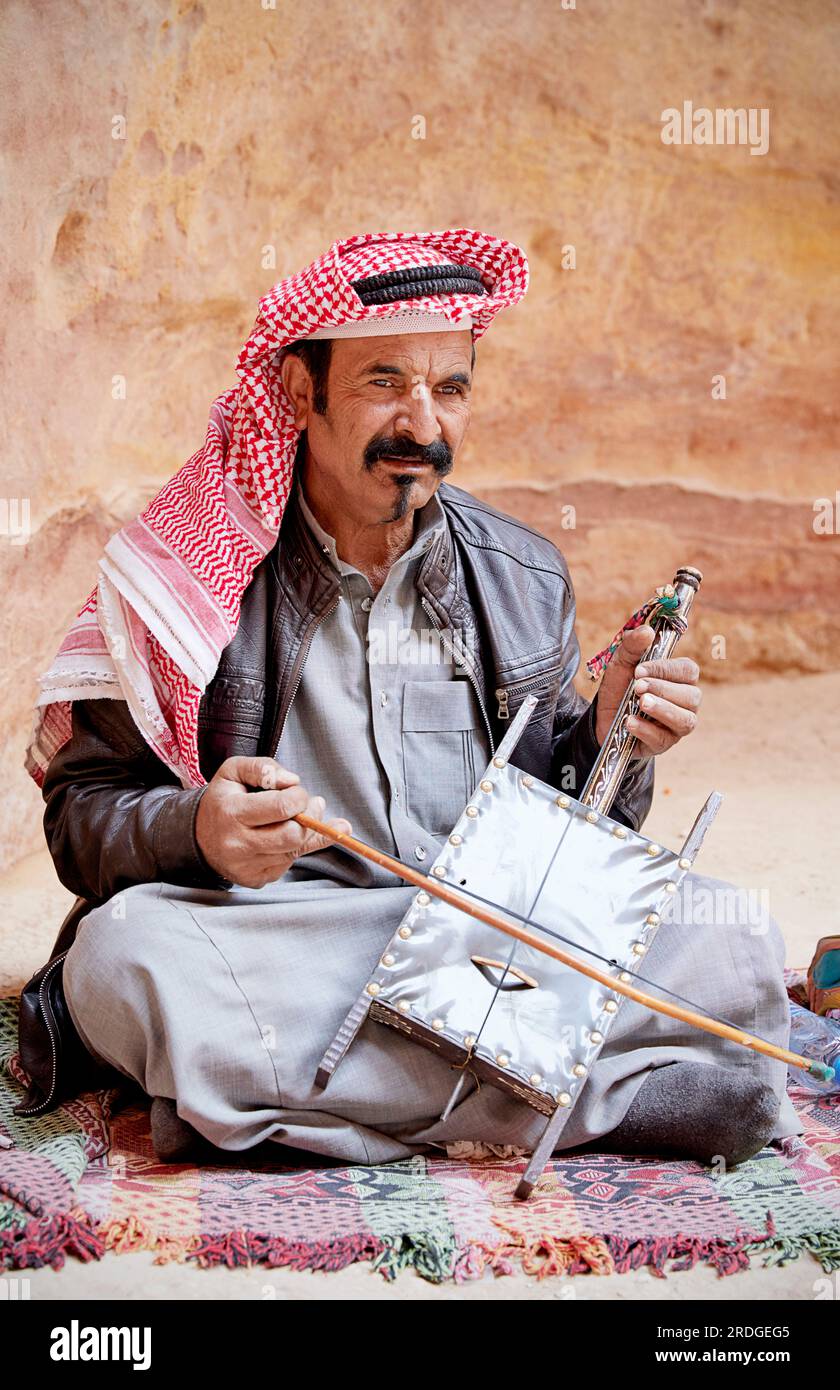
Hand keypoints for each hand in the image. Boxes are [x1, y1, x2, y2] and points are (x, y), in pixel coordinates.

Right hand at [195, 756, 350, 887]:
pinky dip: (294, 848)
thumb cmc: (222, 800)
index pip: (282, 807)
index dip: (299, 795)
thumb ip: (263, 768)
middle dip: (311, 817)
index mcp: (232, 813)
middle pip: (294, 835)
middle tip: (308, 806)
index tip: (296, 791)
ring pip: (295, 851)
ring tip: (297, 818)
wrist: (199, 836)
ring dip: (305, 832)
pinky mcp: (254, 879)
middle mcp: (237, 844)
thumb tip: (292, 781)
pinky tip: (287, 836)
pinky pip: (289, 864)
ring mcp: (246, 866)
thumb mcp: (233, 771)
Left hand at [594, 624, 701, 756]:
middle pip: (692, 696)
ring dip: (662, 709)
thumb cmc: (619, 689)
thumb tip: (646, 631)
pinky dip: (646, 729)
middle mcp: (685, 703)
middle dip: (663, 689)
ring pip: (685, 720)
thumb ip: (632, 646)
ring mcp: (677, 726)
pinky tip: (629, 722)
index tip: (639, 670)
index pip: (688, 671)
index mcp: (679, 679)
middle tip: (637, 687)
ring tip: (640, 703)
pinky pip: (663, 739)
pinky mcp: (663, 744)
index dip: (666, 670)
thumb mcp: (620, 664)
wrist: (601, 719)